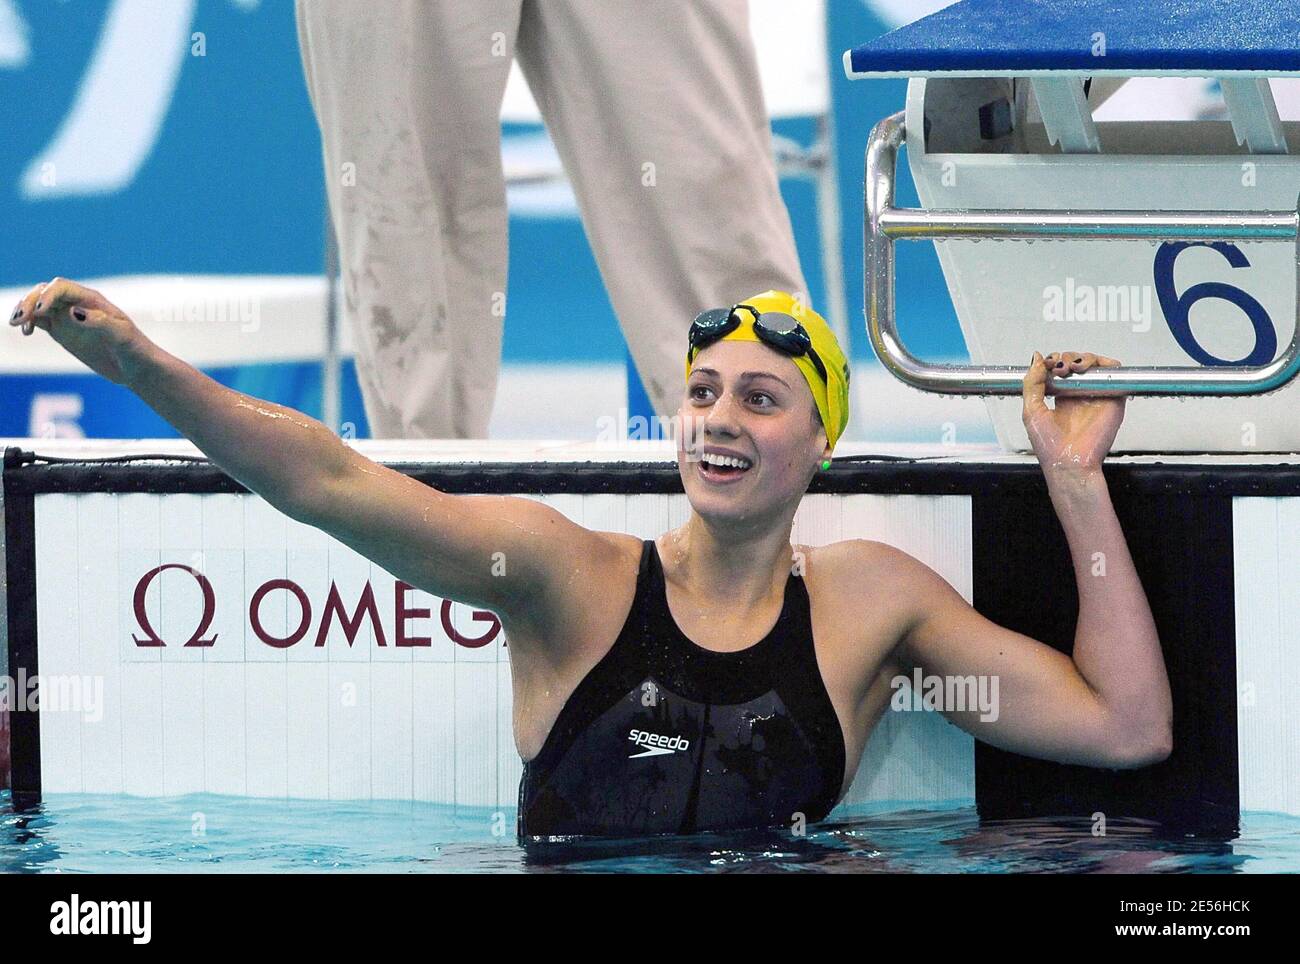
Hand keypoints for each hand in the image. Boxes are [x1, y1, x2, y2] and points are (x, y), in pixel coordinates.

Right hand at [9, 278, 145, 384]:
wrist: (136, 367)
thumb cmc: (135, 349)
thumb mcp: (122, 336)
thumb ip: (99, 322)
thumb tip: (72, 312)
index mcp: (92, 299)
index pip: (61, 287)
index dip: (47, 295)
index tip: (39, 310)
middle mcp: (77, 304)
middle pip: (45, 293)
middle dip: (30, 301)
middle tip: (19, 319)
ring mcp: (68, 317)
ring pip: (38, 304)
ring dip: (24, 309)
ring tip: (17, 324)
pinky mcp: (62, 331)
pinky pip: (39, 320)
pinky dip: (28, 321)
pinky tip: (26, 331)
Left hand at [1022, 350, 1125, 472]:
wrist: (1069, 462)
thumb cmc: (1049, 445)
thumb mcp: (1031, 410)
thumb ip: (1032, 383)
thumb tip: (1036, 358)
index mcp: (1061, 397)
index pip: (1060, 368)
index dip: (1053, 361)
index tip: (1046, 364)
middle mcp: (1080, 395)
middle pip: (1078, 363)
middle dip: (1066, 357)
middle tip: (1059, 367)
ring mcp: (1097, 396)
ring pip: (1095, 364)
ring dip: (1084, 357)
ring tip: (1072, 367)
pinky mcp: (1112, 399)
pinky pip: (1115, 374)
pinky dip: (1105, 364)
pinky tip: (1087, 369)